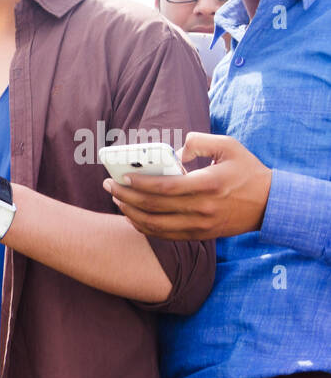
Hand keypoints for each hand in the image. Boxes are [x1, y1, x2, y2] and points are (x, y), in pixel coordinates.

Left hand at [104, 133, 271, 239]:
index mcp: (208, 184)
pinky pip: (164, 235)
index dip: (140, 184)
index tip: (122, 177)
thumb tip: (173, 152)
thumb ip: (200, 142)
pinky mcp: (198, 235)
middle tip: (109, 186)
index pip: (166, 187)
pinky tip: (132, 216)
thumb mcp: (230, 146)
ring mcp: (199, 225)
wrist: (269, 204)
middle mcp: (202, 208)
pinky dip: (144, 227)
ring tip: (117, 200)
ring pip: (155, 224)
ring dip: (130, 213)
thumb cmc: (247, 170)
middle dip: (126, 196)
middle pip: (154, 206)